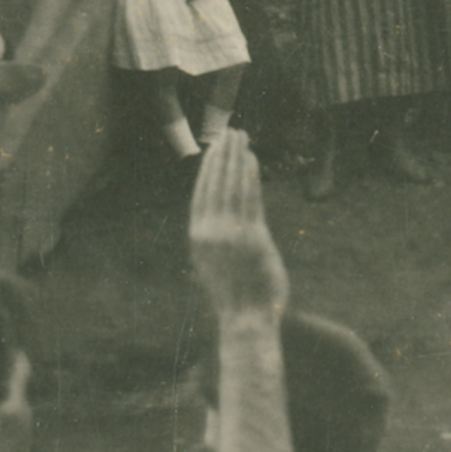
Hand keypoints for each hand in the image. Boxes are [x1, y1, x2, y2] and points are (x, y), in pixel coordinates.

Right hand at [189, 130, 287, 318]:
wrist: (246, 319)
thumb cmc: (235, 296)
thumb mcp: (215, 265)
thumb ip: (216, 242)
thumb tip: (217, 223)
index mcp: (198, 238)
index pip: (201, 193)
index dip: (208, 168)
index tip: (215, 149)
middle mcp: (209, 232)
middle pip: (215, 183)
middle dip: (222, 154)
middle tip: (230, 132)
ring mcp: (230, 233)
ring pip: (232, 185)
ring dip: (236, 157)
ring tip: (242, 137)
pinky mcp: (251, 236)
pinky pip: (250, 197)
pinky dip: (250, 175)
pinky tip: (252, 159)